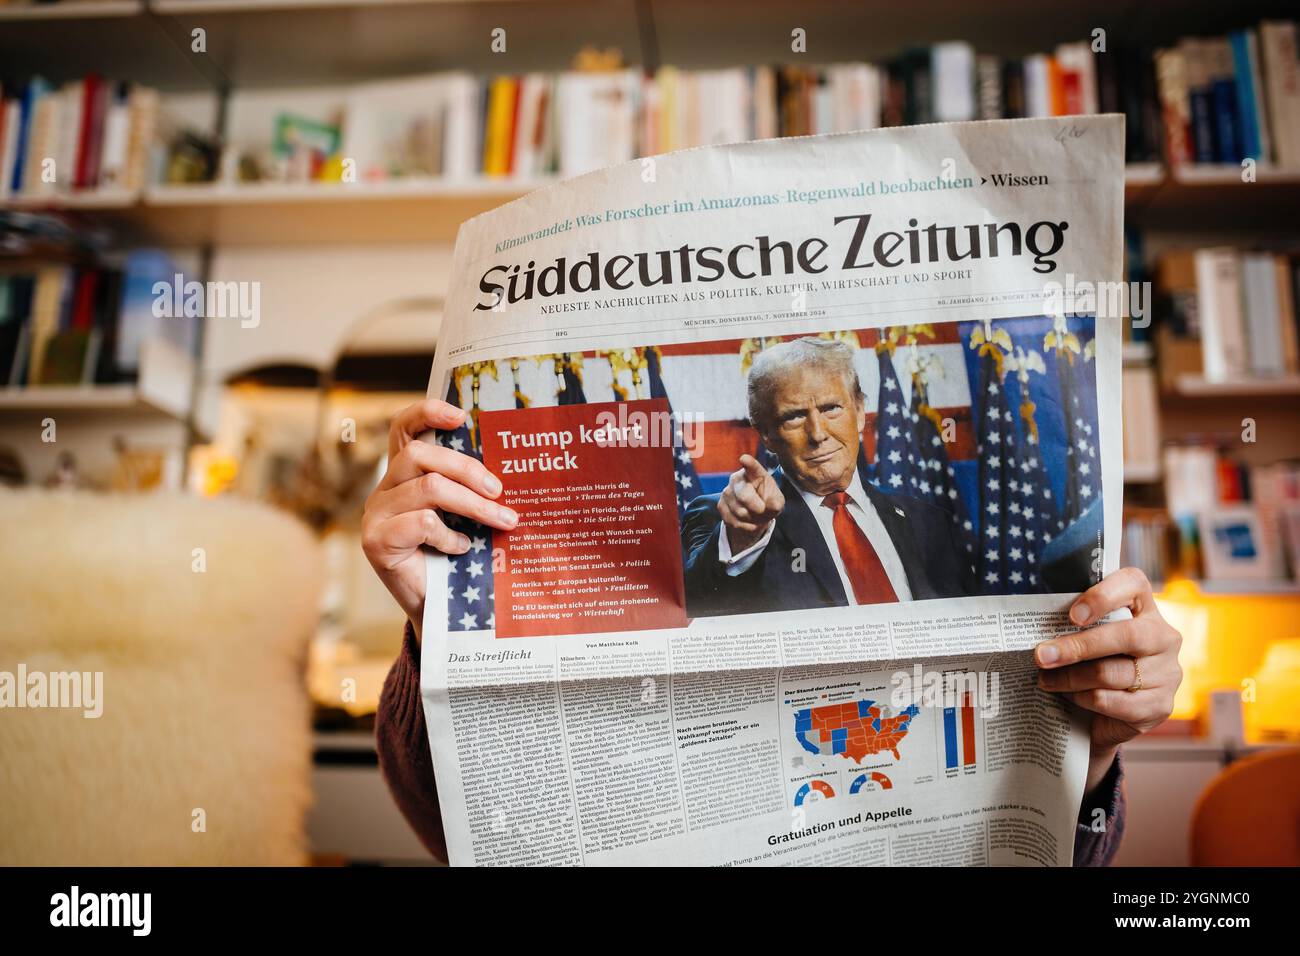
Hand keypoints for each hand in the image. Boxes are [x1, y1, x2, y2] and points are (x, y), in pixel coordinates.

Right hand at [361, 399, 517, 641]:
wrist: (436, 609)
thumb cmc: (453, 558)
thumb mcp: (461, 516)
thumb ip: (469, 490)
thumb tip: (513, 469)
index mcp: (403, 475)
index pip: (404, 428)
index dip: (427, 412)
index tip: (462, 416)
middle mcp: (383, 489)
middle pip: (421, 455)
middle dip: (468, 469)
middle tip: (501, 491)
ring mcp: (375, 514)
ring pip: (429, 488)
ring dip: (474, 505)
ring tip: (503, 521)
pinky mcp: (376, 541)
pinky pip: (421, 523)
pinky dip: (450, 535)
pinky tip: (463, 548)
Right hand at [719, 453, 784, 553]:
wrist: (755, 512)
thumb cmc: (768, 501)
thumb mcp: (777, 501)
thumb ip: (775, 503)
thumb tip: (772, 506)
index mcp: (754, 473)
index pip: (752, 467)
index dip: (748, 463)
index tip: (744, 459)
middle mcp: (737, 479)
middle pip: (744, 496)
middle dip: (757, 507)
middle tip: (762, 510)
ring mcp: (727, 491)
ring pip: (740, 512)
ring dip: (751, 519)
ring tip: (756, 514)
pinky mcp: (720, 505)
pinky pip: (734, 521)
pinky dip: (744, 526)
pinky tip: (748, 520)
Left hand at [1034, 567, 1181, 793]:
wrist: (1112, 714)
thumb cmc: (1094, 663)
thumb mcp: (1087, 636)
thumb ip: (1073, 624)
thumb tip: (1030, 623)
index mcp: (1145, 608)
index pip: (1134, 583)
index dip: (1104, 596)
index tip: (1072, 615)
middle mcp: (1164, 637)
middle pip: (1125, 636)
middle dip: (1076, 646)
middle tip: (1040, 655)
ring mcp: (1167, 673)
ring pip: (1110, 673)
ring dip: (1069, 678)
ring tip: (1045, 680)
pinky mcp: (1160, 705)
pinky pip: (1111, 701)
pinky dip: (1082, 699)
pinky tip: (1068, 696)